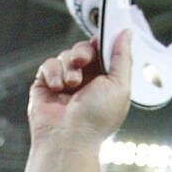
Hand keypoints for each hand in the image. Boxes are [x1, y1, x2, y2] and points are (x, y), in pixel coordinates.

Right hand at [21, 32, 132, 171]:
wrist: (68, 139)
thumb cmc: (96, 121)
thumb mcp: (121, 86)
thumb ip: (123, 57)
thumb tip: (125, 33)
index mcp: (106, 83)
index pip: (104, 53)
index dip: (102, 43)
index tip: (101, 38)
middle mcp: (86, 83)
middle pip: (84, 49)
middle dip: (84, 52)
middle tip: (83, 61)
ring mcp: (65, 84)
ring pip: (66, 55)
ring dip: (69, 66)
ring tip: (72, 85)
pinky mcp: (46, 85)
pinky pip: (48, 64)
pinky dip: (53, 73)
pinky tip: (58, 87)